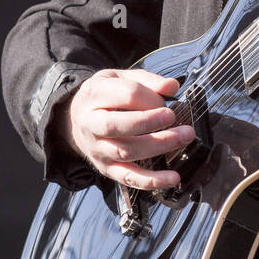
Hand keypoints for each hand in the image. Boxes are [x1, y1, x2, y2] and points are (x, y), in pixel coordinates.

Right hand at [54, 68, 194, 190]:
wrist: (75, 119)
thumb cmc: (104, 97)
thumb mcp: (120, 78)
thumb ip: (147, 81)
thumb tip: (172, 86)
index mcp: (95, 94)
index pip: (126, 94)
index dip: (151, 97)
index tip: (166, 101)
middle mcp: (91, 123)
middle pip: (118, 125)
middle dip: (150, 121)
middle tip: (173, 116)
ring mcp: (98, 148)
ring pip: (126, 151)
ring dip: (158, 146)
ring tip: (183, 137)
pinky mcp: (106, 168)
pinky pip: (128, 177)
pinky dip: (152, 180)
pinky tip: (173, 177)